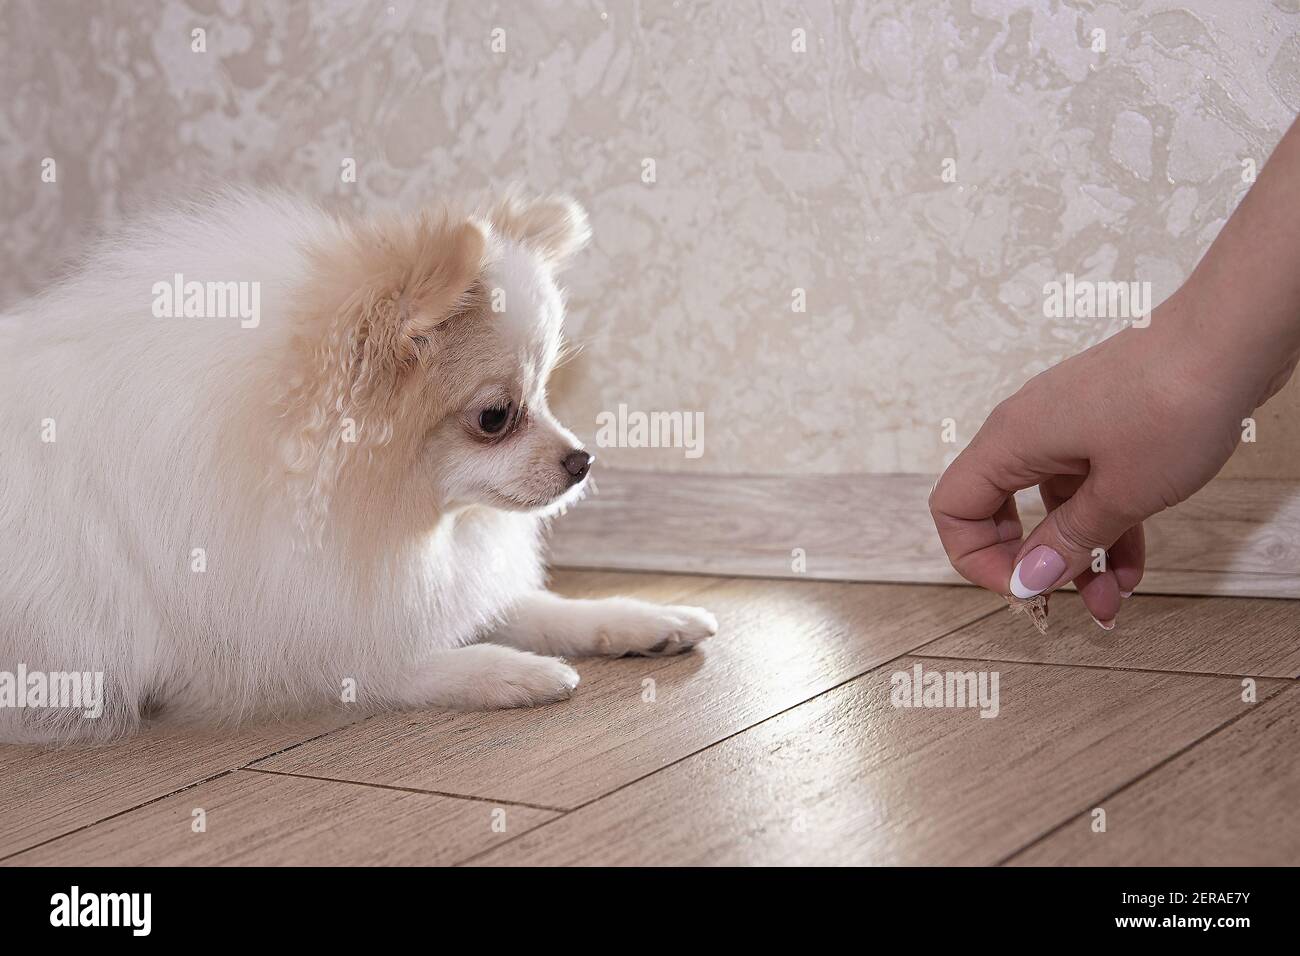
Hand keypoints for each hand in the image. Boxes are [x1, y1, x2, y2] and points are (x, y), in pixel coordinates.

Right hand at [928, 288, 1287, 625]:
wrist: (1233, 337)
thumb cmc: (1174, 401)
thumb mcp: (1120, 493)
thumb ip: (1069, 541)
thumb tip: (1028, 580)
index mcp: (1011, 441)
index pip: (953, 509)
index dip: (978, 559)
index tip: (1024, 588)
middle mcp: (1027, 430)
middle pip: (998, 509)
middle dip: (1030, 563)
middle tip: (1060, 601)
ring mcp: (1066, 425)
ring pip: (1053, 504)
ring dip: (1077, 554)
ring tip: (1113, 599)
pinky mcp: (1103, 423)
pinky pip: (1087, 485)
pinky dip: (1104, 526)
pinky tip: (1132, 563)